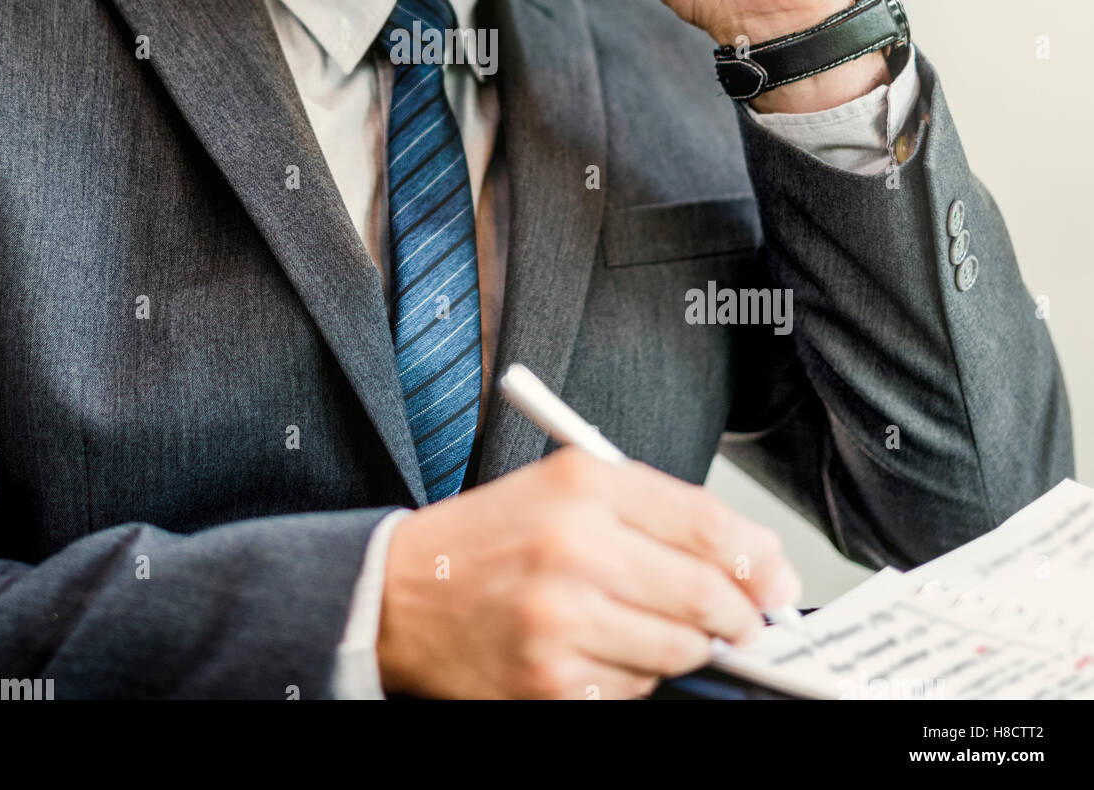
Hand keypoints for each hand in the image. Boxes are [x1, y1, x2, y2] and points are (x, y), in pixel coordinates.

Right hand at [376, 446, 800, 699]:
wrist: (402, 594)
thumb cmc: (493, 538)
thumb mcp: (569, 487)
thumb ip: (660, 511)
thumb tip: (755, 561)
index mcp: (582, 487)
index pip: (706, 524)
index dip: (756, 558)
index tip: (775, 578)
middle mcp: (573, 549)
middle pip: (705, 595)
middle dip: (735, 614)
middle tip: (736, 618)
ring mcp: (560, 622)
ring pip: (677, 651)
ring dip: (680, 646)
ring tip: (642, 623)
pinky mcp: (548, 683)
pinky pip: (634, 691)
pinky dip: (632, 675)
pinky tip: (599, 648)